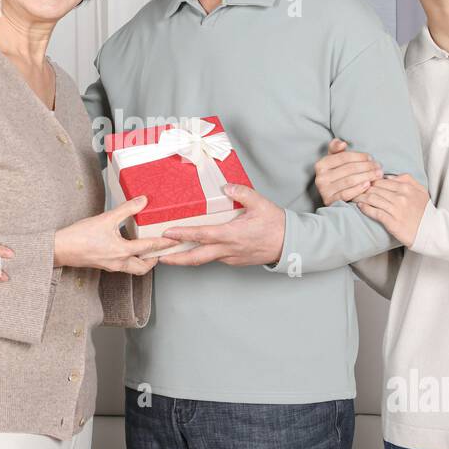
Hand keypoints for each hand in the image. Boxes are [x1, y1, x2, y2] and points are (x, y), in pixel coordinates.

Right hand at [54, 196, 178, 273]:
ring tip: (147, 250)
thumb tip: (143, 201)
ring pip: (133, 268)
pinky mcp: (104, 265)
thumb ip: (126, 209)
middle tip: (162, 250)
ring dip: (143, 261)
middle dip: (155, 259)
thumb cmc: (79, 236)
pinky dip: (131, 259)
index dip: (164, 243)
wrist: (59, 249)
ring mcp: (111, 266)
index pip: (149, 247)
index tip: (174, 240)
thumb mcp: (105, 218)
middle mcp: (119, 262)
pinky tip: (128, 248)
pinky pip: (123, 265)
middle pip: (144, 267)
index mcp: (122, 251)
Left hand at [158, 183, 285, 266]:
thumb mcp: (261, 204)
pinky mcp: (235, 261)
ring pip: (204, 260)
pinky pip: (215, 258)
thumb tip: (225, 186)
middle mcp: (228, 249)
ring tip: (170, 254)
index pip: (202, 235)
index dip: (183, 235)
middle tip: (158, 257)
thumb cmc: (276, 225)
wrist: (290, 244)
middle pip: (196, 257)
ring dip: (186, 258)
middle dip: (176, 258)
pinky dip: (202, 255)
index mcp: (232, 234)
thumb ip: (242, 193)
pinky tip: (195, 249)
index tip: (168, 234)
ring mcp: (231, 257)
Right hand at [314, 137, 383, 204]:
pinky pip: (347, 194)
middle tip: (379, 167)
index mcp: (321, 164)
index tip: (371, 158)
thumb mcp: (334, 160)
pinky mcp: (330, 201)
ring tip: (377, 175)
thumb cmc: (337, 175)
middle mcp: (320, 177)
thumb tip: (342, 144)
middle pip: (349, 169)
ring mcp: (324, 190)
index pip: (344, 157)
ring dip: (367, 176)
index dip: (359, 156)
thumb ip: (336, 149)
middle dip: (367, 167)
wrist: (332, 196)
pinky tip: (368, 185)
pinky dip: (359, 189)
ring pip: (350, 180)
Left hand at [356, 174, 429, 247]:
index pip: (380, 180)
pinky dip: (365, 208)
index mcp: (406, 187)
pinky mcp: (392, 222)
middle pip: (374, 189)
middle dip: (361, 188)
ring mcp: (395, 209)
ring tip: (352, 197)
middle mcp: (400, 196)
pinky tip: (359, 206)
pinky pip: (374, 212)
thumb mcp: (420, 190)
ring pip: (372, 199)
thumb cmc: (425, 211)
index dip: (368, 180)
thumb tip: (388, 176)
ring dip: (360, 197)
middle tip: (351, 188)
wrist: (432, 231)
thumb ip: (406, 179)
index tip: (360, 182)